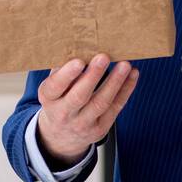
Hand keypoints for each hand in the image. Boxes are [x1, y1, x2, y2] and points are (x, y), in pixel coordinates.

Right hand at [36, 54, 138, 168]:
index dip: (67, 75)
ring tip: (124, 65)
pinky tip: (132, 74)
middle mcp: (64, 113)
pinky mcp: (100, 128)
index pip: (55, 87)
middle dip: (93, 76)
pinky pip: (115, 107)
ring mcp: (83, 123)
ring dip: (115, 82)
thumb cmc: (59, 100)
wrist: (61, 136)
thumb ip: (62, 70)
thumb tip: (80, 45)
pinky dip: (126, 90)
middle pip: (79, 96)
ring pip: (101, 103)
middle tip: (104, 57)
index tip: (79, 61)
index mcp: (48, 98)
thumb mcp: (53, 87)